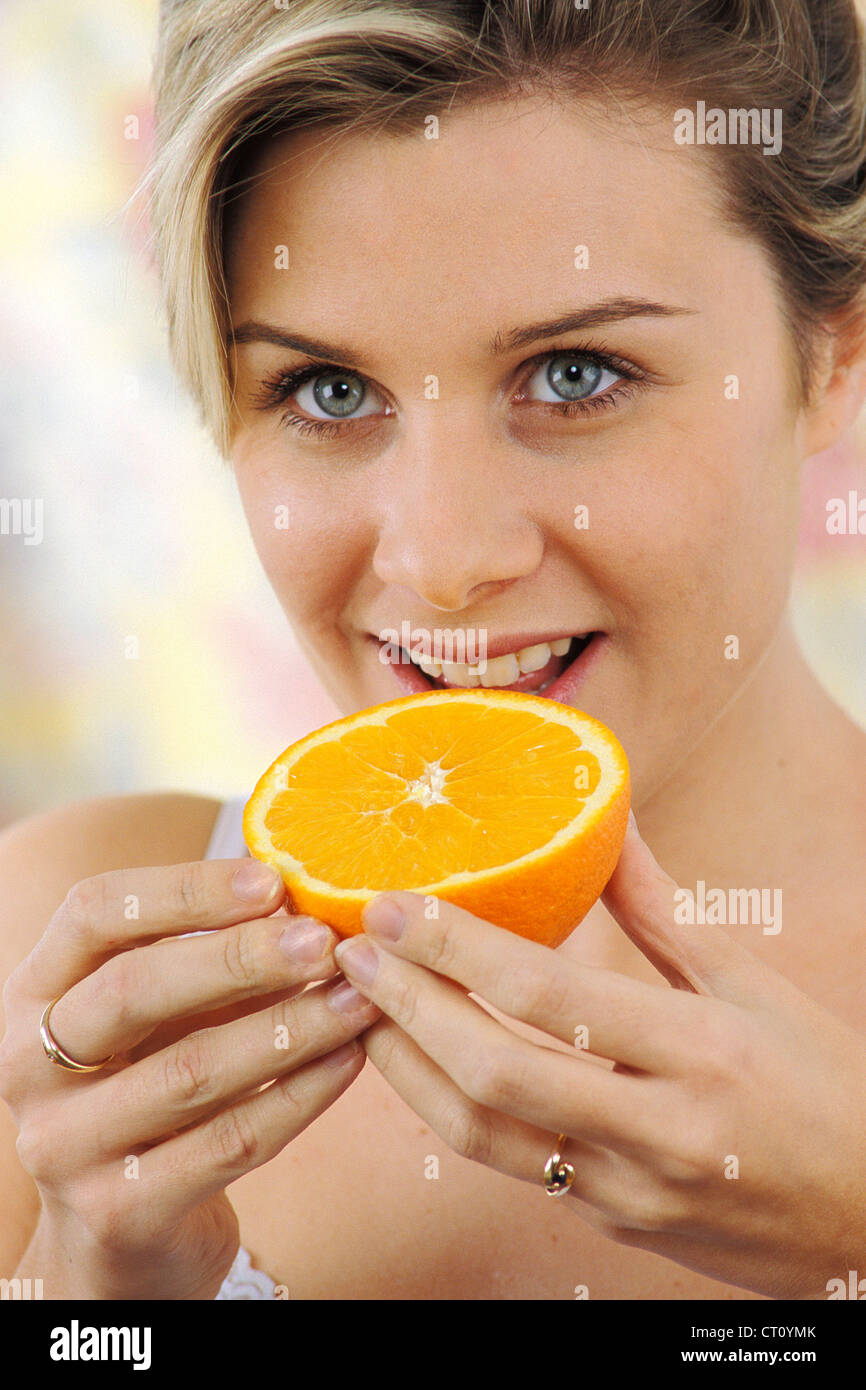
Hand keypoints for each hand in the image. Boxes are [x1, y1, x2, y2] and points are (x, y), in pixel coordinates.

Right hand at [0, 859, 378, 1299]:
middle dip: (239, 958)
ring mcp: (67, 1144)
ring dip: (289, 1029)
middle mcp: (29, 1063)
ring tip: (358, 999)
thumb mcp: (161, 1014)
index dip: (186, 889)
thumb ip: (211, 956)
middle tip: (323, 942)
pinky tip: (349, 1061)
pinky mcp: (120, 1211)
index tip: (274, 880)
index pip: (95, 911)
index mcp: (36, 990)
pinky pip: (227, 1143)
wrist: (118, 1232)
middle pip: (134, 988)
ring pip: (190, 1071)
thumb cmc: (150, 1087)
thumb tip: (304, 898)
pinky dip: (299, 1097)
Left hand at [334, 816, 865, 1298]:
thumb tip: (605, 823)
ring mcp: (630, 1193)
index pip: (550, 997)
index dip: (457, 948)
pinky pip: (514, 1165)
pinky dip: (452, 1110)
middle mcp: (658, 1132)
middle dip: (407, 1007)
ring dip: (408, 1067)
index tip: (393, 905)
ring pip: (484, 1137)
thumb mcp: (753, 988)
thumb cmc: (831, 1088)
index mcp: (701, 1054)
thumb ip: (662, 911)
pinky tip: (421, 1061)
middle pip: (495, 1074)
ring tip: (364, 1004)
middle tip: (351, 948)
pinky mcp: (614, 1228)